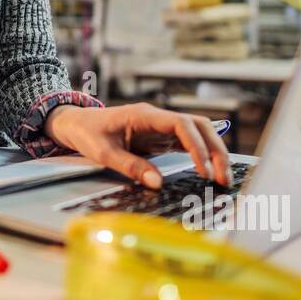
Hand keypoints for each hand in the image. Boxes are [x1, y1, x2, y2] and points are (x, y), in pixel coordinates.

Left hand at [44, 103, 230, 188]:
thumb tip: (157, 183)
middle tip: (224, 177)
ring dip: (212, 152)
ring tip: (222, 178)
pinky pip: (187, 143)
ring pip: (197, 133)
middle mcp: (157, 118)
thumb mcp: (103, 153)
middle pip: (198, 126)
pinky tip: (210, 172)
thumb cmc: (88, 133)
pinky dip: (201, 156)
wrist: (76, 123)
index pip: (181, 124)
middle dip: (215, 149)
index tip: (203, 169)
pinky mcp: (160, 137)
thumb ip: (130, 166)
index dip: (197, 146)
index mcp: (144, 116)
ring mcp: (161, 127)